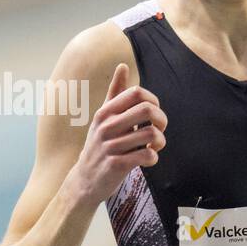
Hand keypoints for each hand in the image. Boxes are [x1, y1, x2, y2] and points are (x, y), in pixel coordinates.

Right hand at [68, 63, 166, 205]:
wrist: (84, 180)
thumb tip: (123, 65)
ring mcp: (110, 146)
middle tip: (160, 130)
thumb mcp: (103, 118)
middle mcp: (106, 126)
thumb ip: (115, 92)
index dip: (153, 101)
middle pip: (147, 110)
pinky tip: (148, 159)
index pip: (137, 93)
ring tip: (155, 147)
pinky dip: (153, 158)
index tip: (154, 114)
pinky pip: (146, 156)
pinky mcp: (116, 165)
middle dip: (162, 120)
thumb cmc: (99, 145)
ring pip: (151, 134)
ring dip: (160, 142)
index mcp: (105, 112)